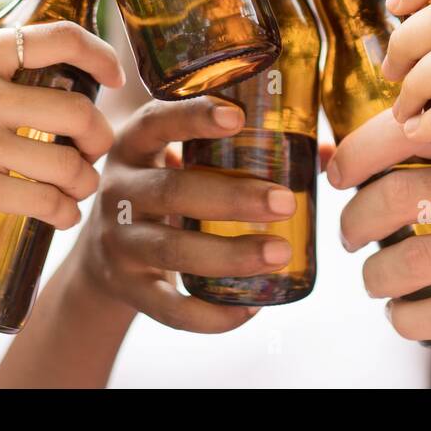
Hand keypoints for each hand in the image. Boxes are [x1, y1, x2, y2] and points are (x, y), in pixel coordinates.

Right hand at [0, 21, 121, 237]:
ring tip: (80, 184)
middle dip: (101, 137)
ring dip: (86, 180)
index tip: (117, 77)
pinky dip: (65, 213)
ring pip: (69, 163)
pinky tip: (64, 214)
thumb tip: (59, 49)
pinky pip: (45, 202)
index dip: (102, 57)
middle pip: (79, 111)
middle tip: (94, 148)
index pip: (61, 38)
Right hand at [73, 98, 297, 332]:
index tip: (237, 116)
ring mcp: (118, 242)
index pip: (158, 121)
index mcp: (136, 146)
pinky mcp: (126, 288)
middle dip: (232, 197)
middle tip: (285, 202)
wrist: (102, 258)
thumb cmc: (168, 193)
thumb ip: (243, 150)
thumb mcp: (184, 161)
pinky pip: (168, 307)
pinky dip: (210, 314)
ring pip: (172, 250)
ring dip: (230, 255)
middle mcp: (120, 190)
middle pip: (172, 190)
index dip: (193, 116)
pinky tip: (250, 309)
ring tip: (280, 254)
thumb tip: (329, 154)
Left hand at [331, 110, 430, 340]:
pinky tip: (405, 313)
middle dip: (354, 219)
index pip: (409, 131)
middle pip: (397, 196)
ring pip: (413, 259)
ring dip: (377, 274)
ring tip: (375, 276)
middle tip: (350, 230)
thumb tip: (378, 125)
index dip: (357, 152)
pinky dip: (409, 318)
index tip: (339, 169)